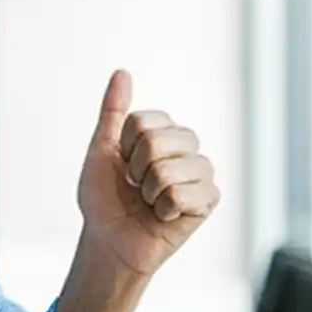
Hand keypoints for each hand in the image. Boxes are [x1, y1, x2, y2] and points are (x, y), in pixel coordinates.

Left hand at [76, 70, 219, 276]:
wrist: (110, 240)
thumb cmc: (104, 198)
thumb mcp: (101, 149)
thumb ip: (113, 111)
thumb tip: (122, 72)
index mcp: (163, 130)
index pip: (142, 121)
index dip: (123, 147)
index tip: (122, 164)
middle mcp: (187, 146)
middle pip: (157, 140)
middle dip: (136, 168)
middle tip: (136, 186)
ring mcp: (201, 172)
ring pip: (170, 169)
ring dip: (149, 191)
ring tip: (150, 201)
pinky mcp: (210, 199)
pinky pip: (185, 195)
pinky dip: (164, 209)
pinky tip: (163, 215)